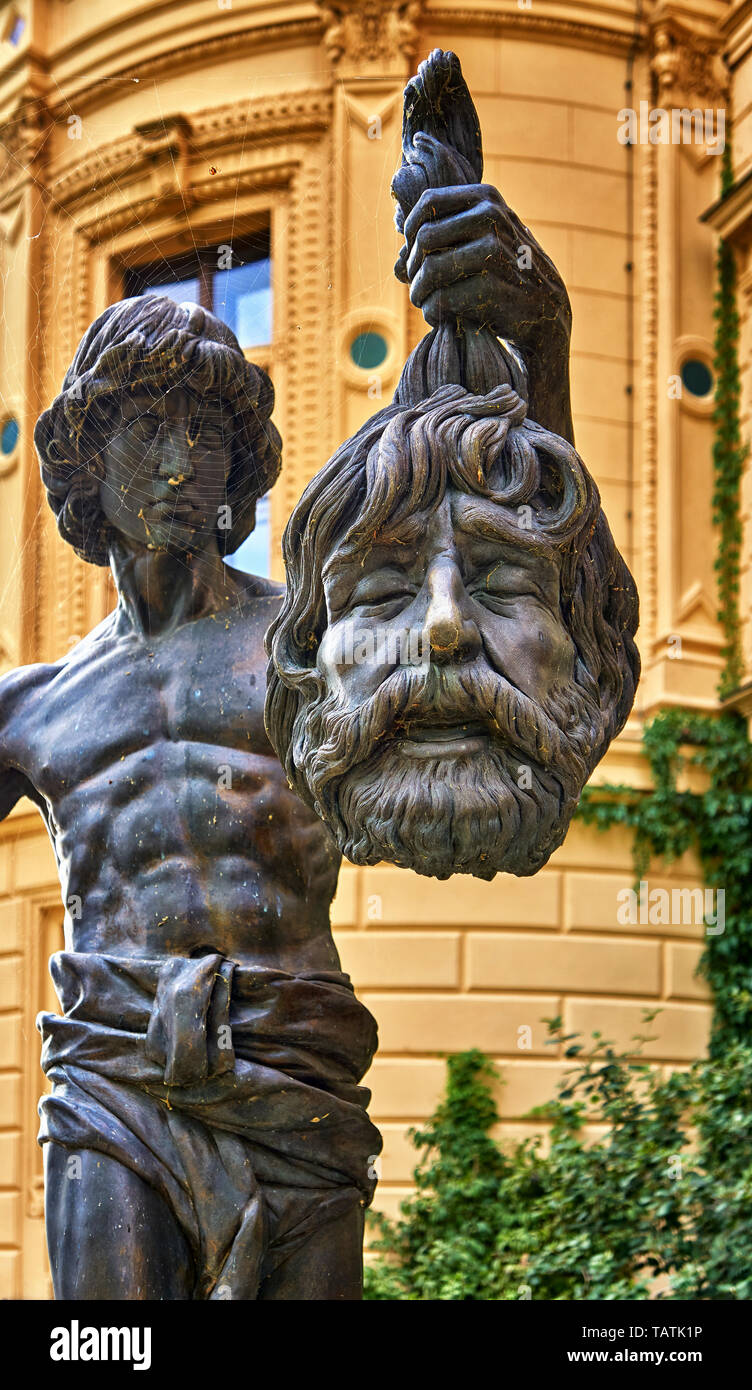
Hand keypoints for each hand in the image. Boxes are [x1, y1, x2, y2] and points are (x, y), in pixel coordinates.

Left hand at [398, 183, 570, 351]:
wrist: (546, 307)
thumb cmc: (504, 273)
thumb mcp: (479, 244)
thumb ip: (439, 246)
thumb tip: (396, 262)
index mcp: (486, 199)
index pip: (428, 203)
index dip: (411, 231)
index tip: (413, 256)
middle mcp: (491, 218)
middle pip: (424, 238)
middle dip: (412, 268)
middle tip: (417, 287)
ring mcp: (494, 251)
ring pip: (430, 270)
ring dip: (419, 293)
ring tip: (424, 303)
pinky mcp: (492, 287)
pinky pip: (442, 300)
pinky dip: (432, 312)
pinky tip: (439, 316)